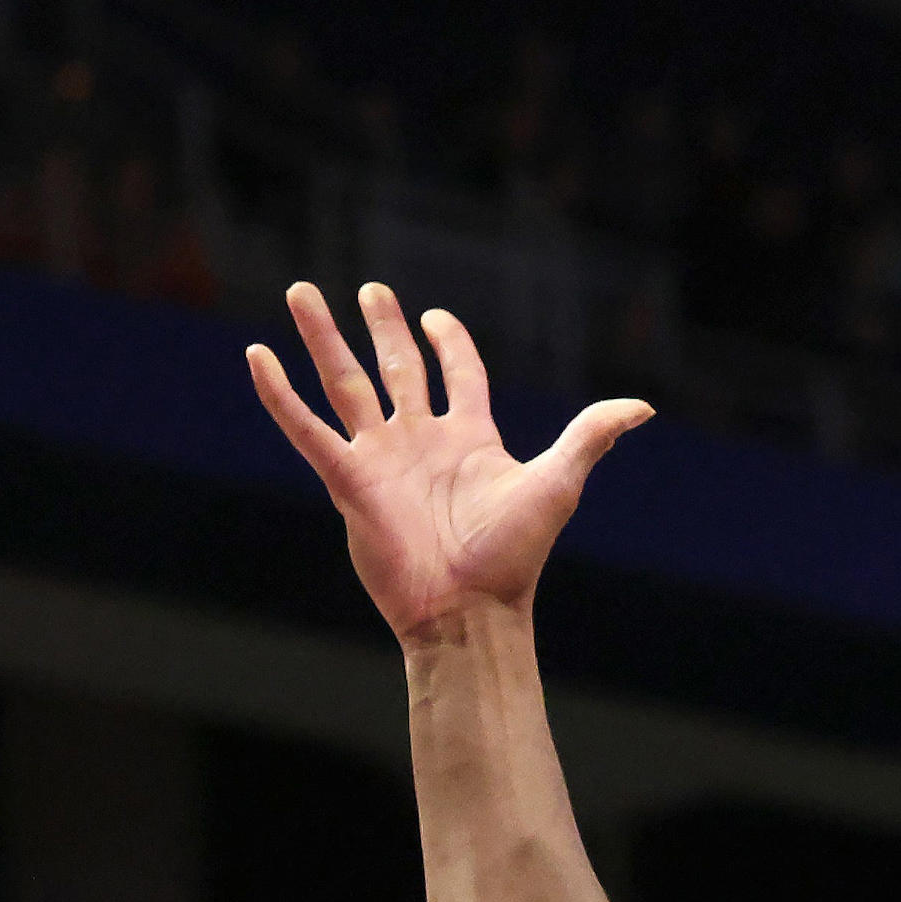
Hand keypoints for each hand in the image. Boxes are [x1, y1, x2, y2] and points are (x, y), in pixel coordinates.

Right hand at [248, 280, 648, 646]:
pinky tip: (258, 356)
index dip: (449, 345)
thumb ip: (589, 437)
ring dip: (323, 340)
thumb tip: (642, 407)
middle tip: (370, 291)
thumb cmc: (514, 556)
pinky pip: (306, 430)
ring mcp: (382, 459)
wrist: (470, 610)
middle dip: (383, 330)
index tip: (436, 317)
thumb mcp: (557, 484)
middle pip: (397, 370)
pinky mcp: (347, 482)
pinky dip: (280, 395)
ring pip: (345, 384)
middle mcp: (422, 442)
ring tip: (301, 294)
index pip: (459, 375)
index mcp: (469, 438)